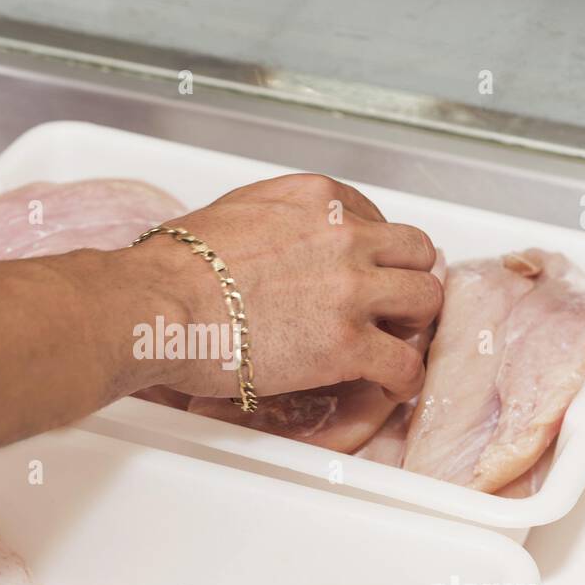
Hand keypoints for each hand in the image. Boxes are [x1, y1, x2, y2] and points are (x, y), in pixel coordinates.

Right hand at [132, 173, 440, 401]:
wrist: (159, 303)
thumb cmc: (175, 268)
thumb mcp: (234, 212)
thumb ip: (276, 221)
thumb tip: (278, 245)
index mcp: (316, 200)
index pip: (375, 217)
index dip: (374, 251)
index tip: (366, 271)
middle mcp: (344, 236)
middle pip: (415, 253)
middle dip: (406, 280)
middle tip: (390, 306)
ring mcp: (350, 289)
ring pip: (425, 299)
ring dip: (413, 324)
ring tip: (394, 344)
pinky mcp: (347, 343)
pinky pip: (405, 362)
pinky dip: (405, 377)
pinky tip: (392, 384)